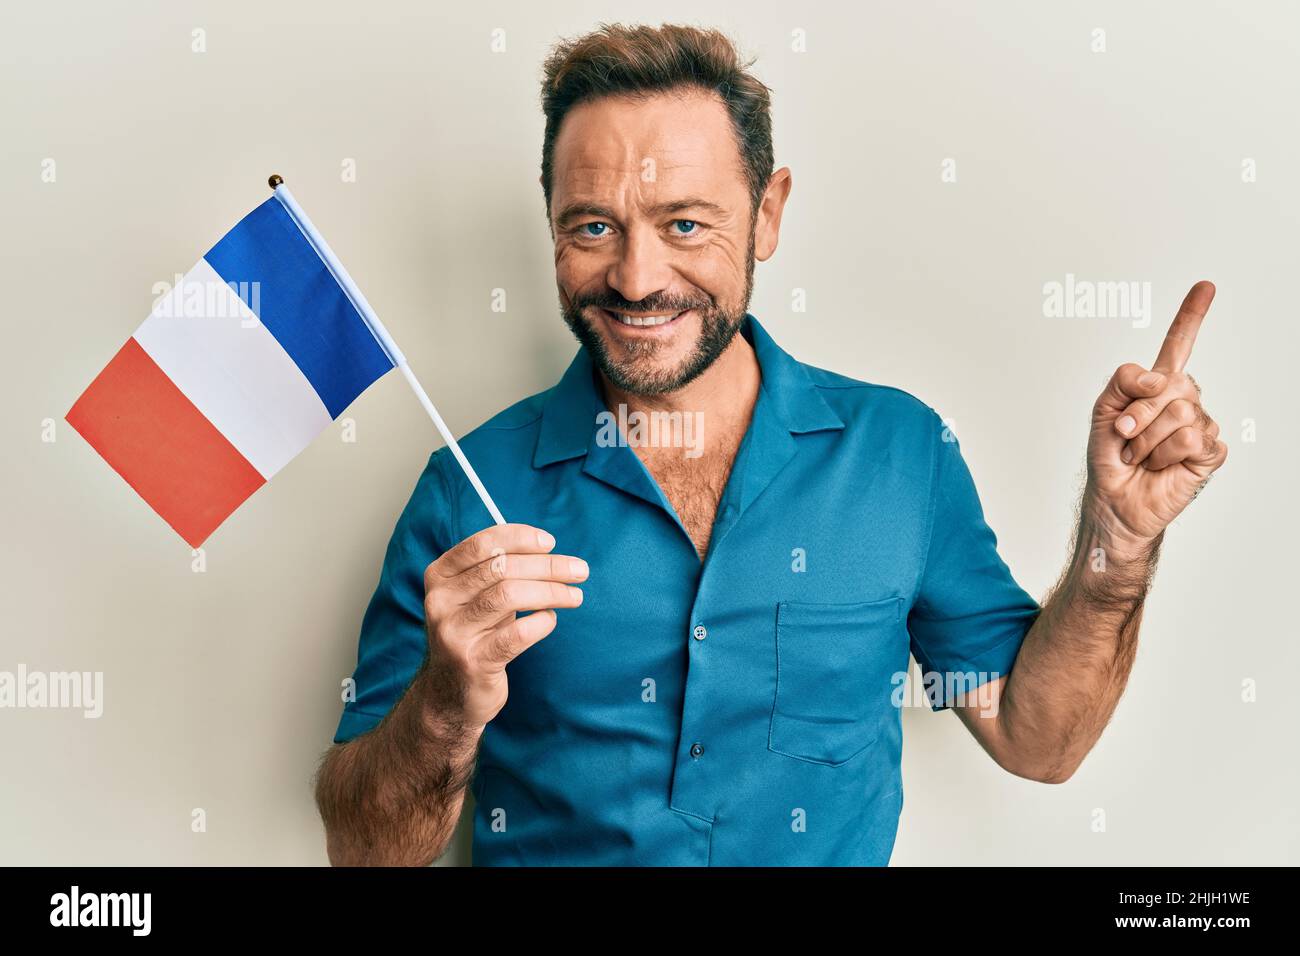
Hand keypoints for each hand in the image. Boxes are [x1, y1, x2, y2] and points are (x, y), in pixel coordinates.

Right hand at [421, 524, 586, 729]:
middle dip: (547, 565)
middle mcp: (440, 601)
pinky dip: (542, 622)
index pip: (481, 544)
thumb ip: (498, 569)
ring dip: (551, 591)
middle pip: (501, 568)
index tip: (550, 543)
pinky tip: (550, 619)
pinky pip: (517, 633)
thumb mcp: (475, 597)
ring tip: (575, 595)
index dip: (519, 538)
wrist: (452, 693)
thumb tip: (546, 547)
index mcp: (439, 576)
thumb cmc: (476, 633)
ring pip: (509, 595)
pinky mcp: (473, 661)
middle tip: (579, 569)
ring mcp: (454, 632)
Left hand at [1085, 281, 1227, 550]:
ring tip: (1140, 455)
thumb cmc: (1109, 456)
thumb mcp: (1102, 411)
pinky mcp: (1210, 450)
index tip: (1206, 286)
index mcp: (1158, 386)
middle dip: (1137, 413)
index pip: (1179, 345)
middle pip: (1171, 383)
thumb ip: (1122, 382)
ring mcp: (1200, 424)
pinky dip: (1165, 454)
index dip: (1192, 316)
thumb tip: (1159, 378)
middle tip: (1125, 436)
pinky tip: (1160, 465)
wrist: (1113, 498)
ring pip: (1180, 412)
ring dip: (1147, 439)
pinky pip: (1191, 439)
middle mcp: (1184, 399)